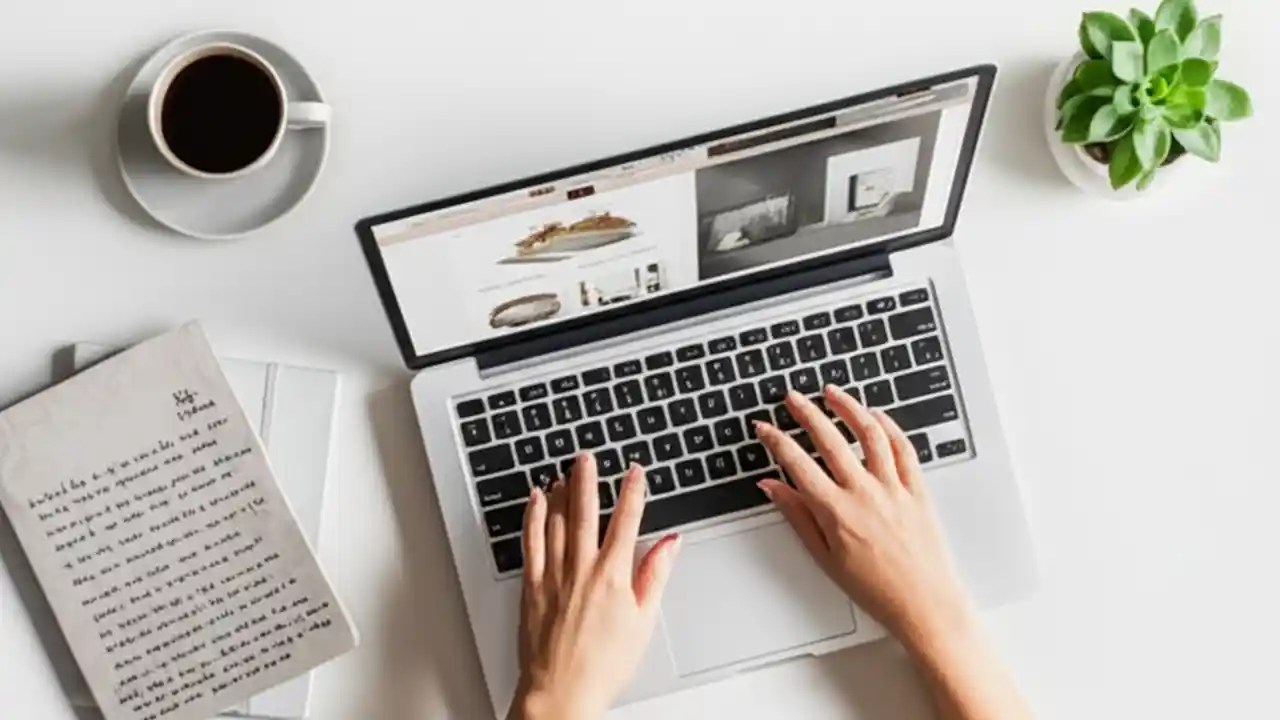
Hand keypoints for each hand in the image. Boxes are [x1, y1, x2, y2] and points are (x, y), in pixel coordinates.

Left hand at [510, 455, 680, 719]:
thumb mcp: (643, 621)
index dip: (633, 491)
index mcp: (613, 576)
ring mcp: (554, 575)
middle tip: (588, 456)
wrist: (561, 693)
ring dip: (563, 492)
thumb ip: (655, 575)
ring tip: (565, 470)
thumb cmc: (603, 666)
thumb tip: (670, 544)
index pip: (626, 521)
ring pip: (558, 521)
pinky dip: (533, 516)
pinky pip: (531, 541)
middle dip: (589, 479)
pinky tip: (536, 499)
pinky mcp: (532, 586)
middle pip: (586, 512)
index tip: (635, 471)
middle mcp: (582, 570)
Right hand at [753, 387, 972, 649]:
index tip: (764, 427)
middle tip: (792, 398)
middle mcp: (864, 493)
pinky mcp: (917, 489)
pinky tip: (876, 415)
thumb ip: (797, 516)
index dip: (776, 441)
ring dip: (848, 407)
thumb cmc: (875, 588)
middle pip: (829, 440)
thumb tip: (773, 487)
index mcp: (836, 512)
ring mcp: (893, 488)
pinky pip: (903, 448)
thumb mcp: (824, 557)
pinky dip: (888, 425)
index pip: (797, 464)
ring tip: (832, 393)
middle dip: (806, 413)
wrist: (924, 604)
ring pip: (869, 433)